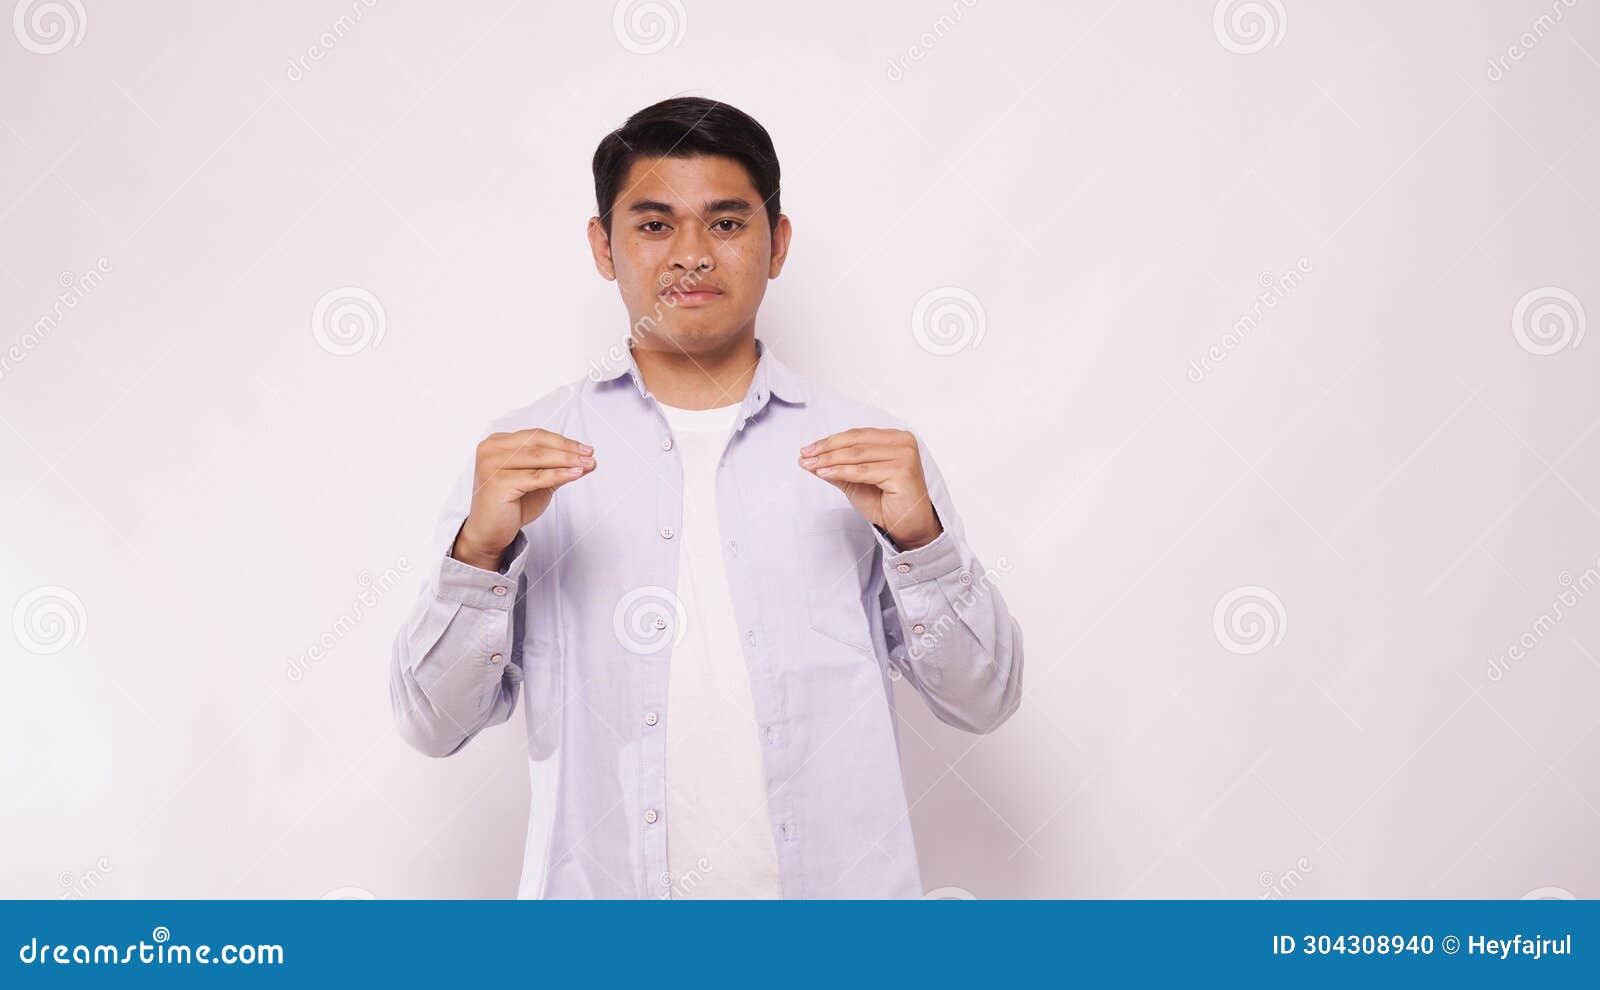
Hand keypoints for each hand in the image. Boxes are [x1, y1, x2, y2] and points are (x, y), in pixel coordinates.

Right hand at [454, 429, 595, 569]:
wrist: (489, 532)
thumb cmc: (512, 505)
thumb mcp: (538, 481)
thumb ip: (558, 467)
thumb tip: (587, 459)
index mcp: (497, 443)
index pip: (536, 436)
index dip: (563, 441)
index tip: (585, 448)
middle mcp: (490, 449)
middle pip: (538, 444)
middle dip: (568, 449)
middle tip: (590, 454)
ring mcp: (491, 465)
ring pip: (538, 458)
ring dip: (567, 460)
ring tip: (587, 464)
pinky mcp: (497, 482)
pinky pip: (536, 477)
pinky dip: (558, 474)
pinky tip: (575, 474)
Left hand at [798, 428, 942, 549]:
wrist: (907, 527)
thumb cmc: (886, 503)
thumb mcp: (855, 481)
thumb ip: (836, 467)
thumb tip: (807, 459)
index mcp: (894, 438)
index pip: (856, 435)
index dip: (830, 441)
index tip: (807, 449)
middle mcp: (903, 442)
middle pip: (856, 442)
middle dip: (826, 449)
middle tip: (805, 455)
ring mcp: (905, 456)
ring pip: (857, 455)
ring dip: (830, 460)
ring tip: (811, 465)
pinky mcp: (903, 472)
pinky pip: (863, 471)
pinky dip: (841, 472)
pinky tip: (824, 474)